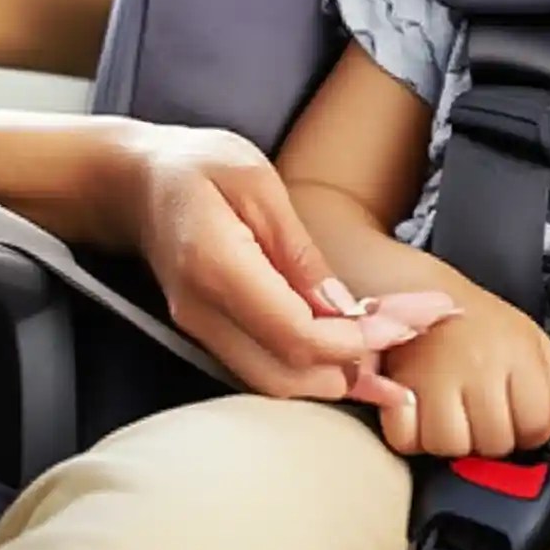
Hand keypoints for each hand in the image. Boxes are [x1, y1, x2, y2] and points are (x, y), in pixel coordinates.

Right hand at [106, 124, 456, 406]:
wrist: (132, 184)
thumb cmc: (195, 167)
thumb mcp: (256, 182)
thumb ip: (298, 249)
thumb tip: (341, 306)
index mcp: (217, 268)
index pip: (296, 334)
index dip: (357, 340)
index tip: (408, 322)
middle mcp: (204, 313)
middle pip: (289, 375)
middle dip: (360, 367)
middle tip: (417, 335)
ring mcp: (201, 330)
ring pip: (278, 382)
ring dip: (341, 374)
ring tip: (399, 349)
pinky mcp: (210, 334)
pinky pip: (266, 367)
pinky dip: (314, 365)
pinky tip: (356, 348)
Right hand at [378, 286, 549, 456]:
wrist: (416, 290)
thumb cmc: (477, 321)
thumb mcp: (529, 337)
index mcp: (517, 352)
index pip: (537, 423)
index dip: (529, 431)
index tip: (516, 421)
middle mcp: (479, 365)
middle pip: (495, 442)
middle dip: (489, 439)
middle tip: (477, 416)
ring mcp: (436, 377)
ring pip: (451, 446)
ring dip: (449, 439)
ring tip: (447, 415)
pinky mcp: (396, 385)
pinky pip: (407, 440)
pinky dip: (411, 436)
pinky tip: (418, 414)